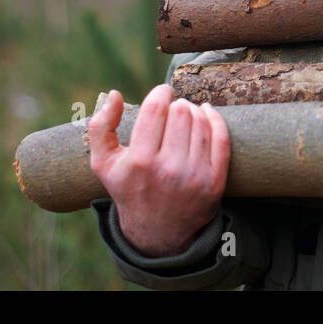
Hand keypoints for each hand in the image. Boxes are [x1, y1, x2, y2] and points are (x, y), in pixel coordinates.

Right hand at [88, 85, 229, 257]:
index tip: (162, 92)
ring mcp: (194, 177)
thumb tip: (115, 94)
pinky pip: (221, 138)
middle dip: (176, 104)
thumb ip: (100, 126)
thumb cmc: (128, 188)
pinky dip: (215, 119)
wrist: (157, 231)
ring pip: (201, 121)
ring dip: (194, 110)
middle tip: (172, 109)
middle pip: (181, 112)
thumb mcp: (103, 163)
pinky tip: (206, 113)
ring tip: (185, 113)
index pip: (156, 108)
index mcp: (139, 161)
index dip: (161, 92)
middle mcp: (168, 170)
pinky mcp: (215, 183)